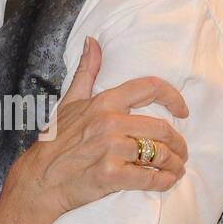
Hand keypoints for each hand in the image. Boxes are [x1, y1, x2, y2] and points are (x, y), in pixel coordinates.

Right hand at [0, 37, 188, 223]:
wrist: (39, 180)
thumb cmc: (56, 142)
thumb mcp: (69, 102)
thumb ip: (86, 72)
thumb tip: (92, 41)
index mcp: (104, 102)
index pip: (150, 88)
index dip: (174, 98)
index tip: (183, 111)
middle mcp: (110, 122)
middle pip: (161, 128)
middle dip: (178, 143)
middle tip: (181, 152)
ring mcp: (111, 149)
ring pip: (159, 154)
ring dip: (174, 164)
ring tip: (176, 169)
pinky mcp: (111, 175)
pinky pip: (149, 178)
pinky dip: (163, 182)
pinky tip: (166, 182)